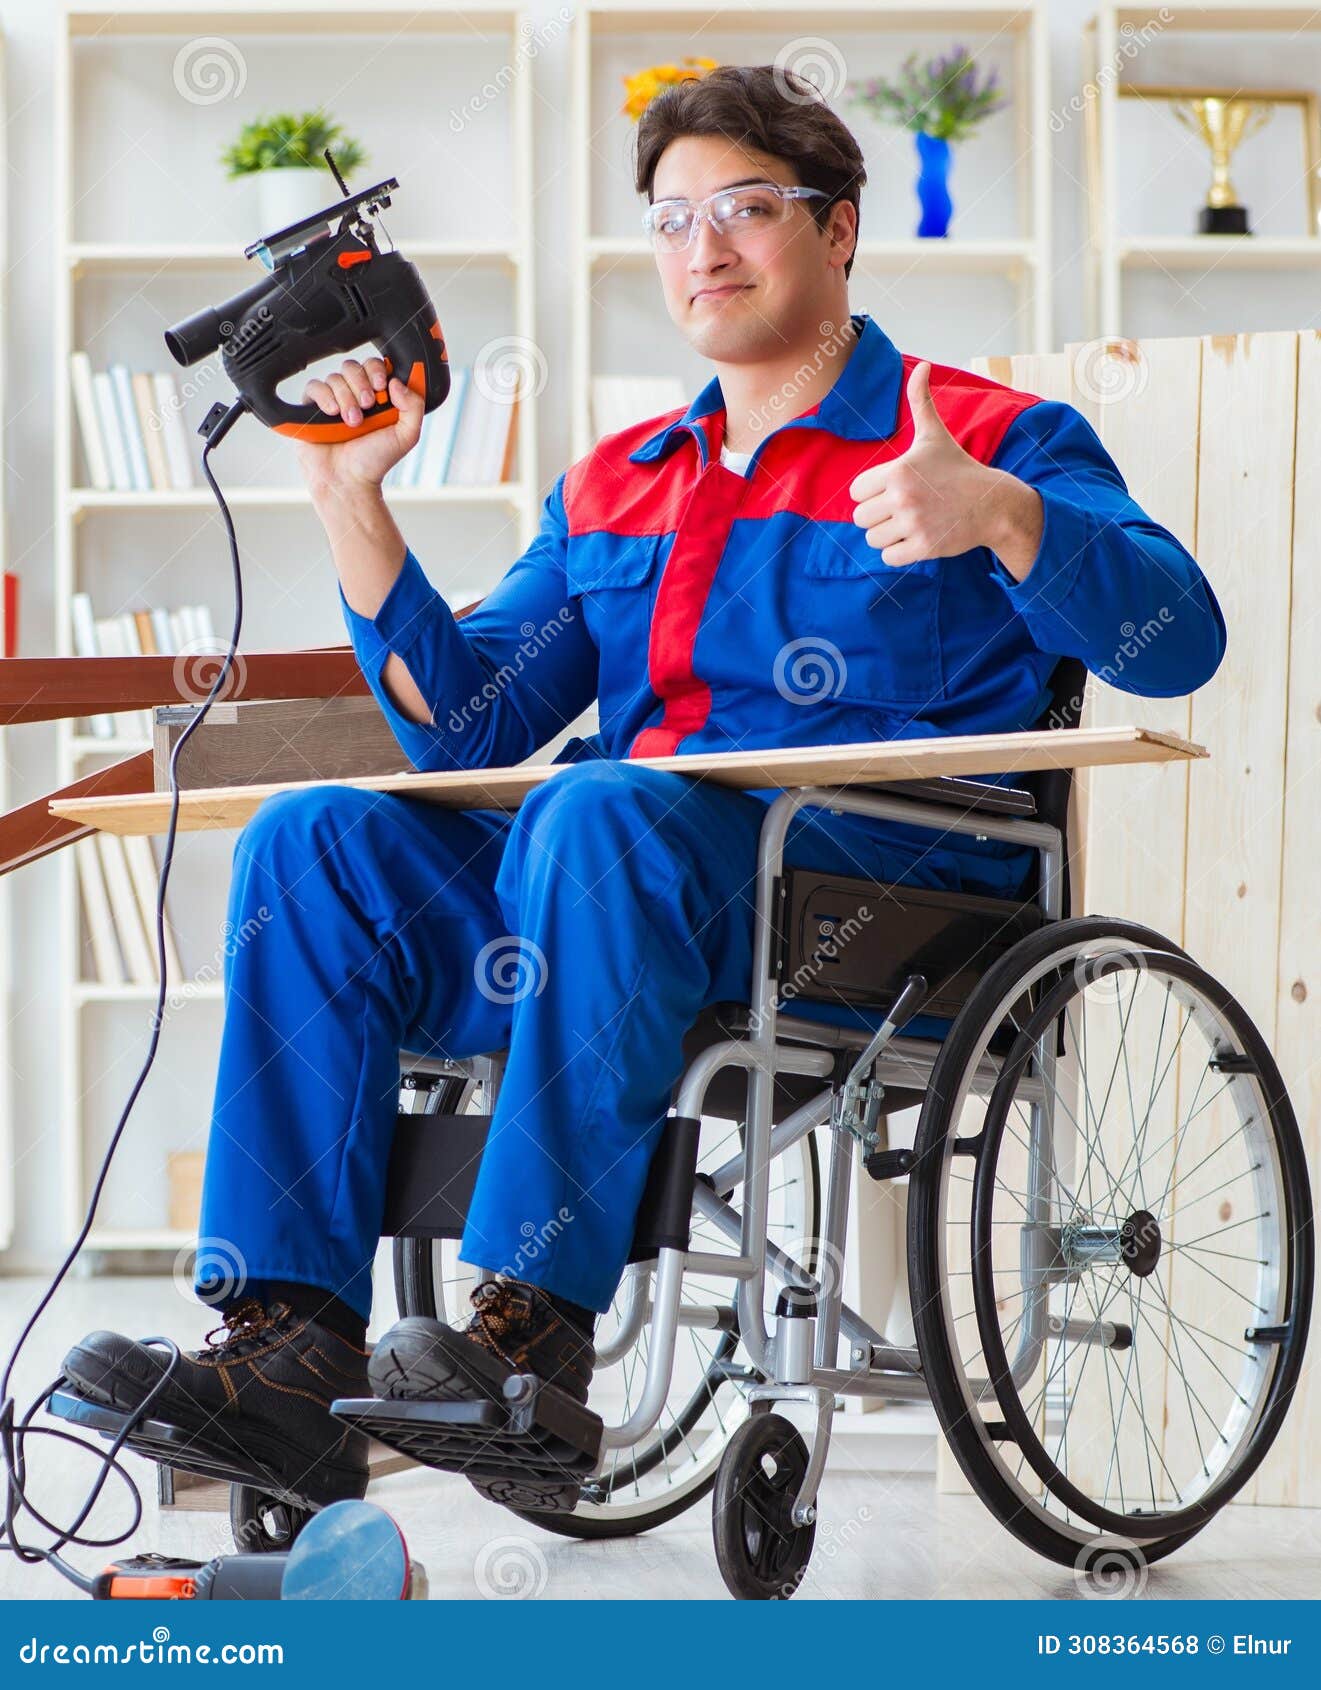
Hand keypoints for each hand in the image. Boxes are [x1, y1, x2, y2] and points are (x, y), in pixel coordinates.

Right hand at [292, 356, 423, 498]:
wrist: (348, 481)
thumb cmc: (374, 461)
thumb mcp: (406, 436)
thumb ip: (414, 407)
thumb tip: (397, 382)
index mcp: (376, 397)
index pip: (374, 366)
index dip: (377, 370)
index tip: (381, 386)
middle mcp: (353, 395)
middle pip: (353, 366)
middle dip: (361, 384)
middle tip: (368, 406)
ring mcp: (332, 401)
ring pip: (335, 377)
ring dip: (346, 398)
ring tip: (352, 422)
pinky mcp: (312, 408)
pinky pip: (315, 387)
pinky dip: (325, 397)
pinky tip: (333, 414)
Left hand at [849, 361, 1041, 577]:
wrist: (991, 503)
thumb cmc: (957, 468)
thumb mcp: (934, 435)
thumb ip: (920, 401)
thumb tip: (922, 365)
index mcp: (898, 470)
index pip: (856, 492)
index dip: (871, 492)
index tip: (893, 490)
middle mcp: (903, 497)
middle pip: (860, 518)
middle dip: (877, 516)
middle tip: (901, 509)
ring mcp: (913, 524)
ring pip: (872, 539)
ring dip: (886, 535)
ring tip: (909, 523)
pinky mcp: (923, 548)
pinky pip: (888, 558)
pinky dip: (897, 553)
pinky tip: (915, 539)